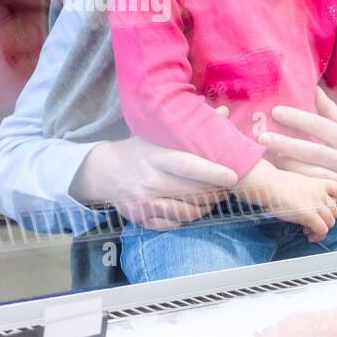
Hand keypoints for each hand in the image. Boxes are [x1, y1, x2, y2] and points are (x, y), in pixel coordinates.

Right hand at [71, 133, 237, 230]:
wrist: (103, 172)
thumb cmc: (139, 150)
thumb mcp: (159, 134)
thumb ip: (193, 128)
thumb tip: (225, 112)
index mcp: (156, 157)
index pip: (188, 166)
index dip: (213, 173)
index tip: (233, 177)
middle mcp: (150, 181)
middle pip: (193, 192)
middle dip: (216, 192)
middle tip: (228, 188)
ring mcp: (145, 203)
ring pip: (187, 212)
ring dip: (206, 208)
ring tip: (215, 199)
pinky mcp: (142, 219)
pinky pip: (174, 224)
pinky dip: (189, 218)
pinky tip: (195, 209)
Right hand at [237, 160, 336, 242]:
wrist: (268, 184)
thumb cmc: (278, 183)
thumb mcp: (301, 182)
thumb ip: (311, 191)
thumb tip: (313, 206)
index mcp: (320, 183)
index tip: (329, 210)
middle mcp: (321, 193)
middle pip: (336, 210)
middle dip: (327, 219)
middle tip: (313, 223)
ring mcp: (316, 204)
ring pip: (331, 221)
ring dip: (322, 228)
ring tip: (309, 230)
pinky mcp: (309, 215)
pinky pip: (322, 229)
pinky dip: (318, 235)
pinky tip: (309, 236)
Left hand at [257, 88, 336, 200]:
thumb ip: (332, 111)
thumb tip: (313, 88)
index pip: (321, 124)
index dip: (298, 118)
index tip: (276, 111)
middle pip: (313, 149)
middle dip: (286, 142)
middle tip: (263, 137)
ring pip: (312, 170)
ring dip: (290, 163)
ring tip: (271, 156)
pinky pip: (317, 187)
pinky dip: (301, 181)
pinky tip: (286, 176)